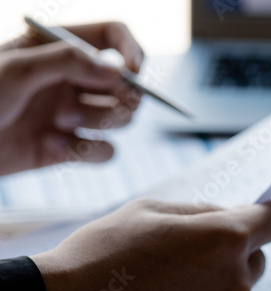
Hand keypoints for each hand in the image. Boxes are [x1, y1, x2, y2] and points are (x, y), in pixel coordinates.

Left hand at [0, 22, 144, 175]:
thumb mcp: (18, 70)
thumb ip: (70, 62)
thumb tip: (120, 69)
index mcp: (58, 46)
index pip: (113, 36)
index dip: (130, 51)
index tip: (131, 72)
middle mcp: (72, 77)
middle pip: (127, 83)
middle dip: (117, 98)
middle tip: (92, 103)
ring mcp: (75, 112)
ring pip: (120, 119)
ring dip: (97, 123)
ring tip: (59, 122)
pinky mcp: (73, 147)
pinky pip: (105, 152)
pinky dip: (85, 152)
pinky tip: (51, 146)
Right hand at [30, 198, 270, 290]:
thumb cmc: (102, 255)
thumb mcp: (149, 210)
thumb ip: (201, 211)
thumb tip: (229, 214)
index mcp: (226, 239)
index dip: (270, 215)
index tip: (262, 216)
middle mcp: (235, 281)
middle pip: (258, 260)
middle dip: (234, 252)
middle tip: (190, 251)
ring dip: (211, 284)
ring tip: (161, 282)